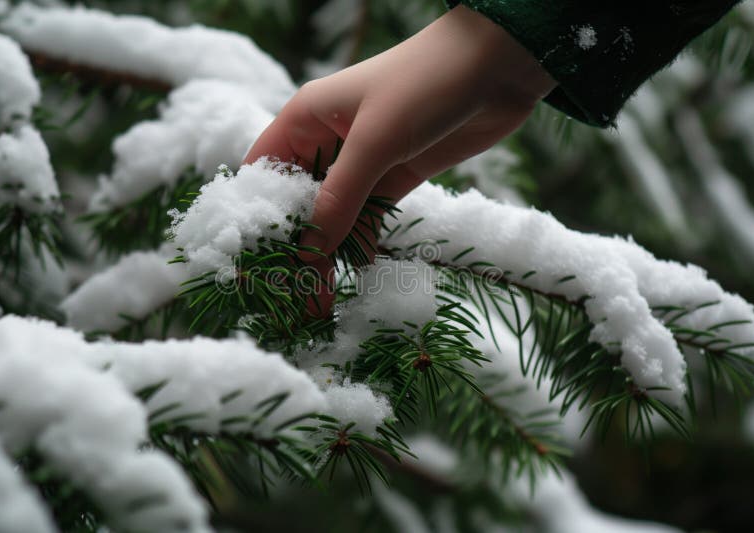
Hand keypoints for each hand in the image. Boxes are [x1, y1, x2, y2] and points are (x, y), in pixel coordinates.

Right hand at [243, 5, 555, 313]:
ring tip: (319, 299)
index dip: (257, 216)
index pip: (264, 173)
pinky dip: (361, 243)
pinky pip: (368, 216)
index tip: (256, 262)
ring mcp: (363, 160)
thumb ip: (341, 197)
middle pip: (298, 202)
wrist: (497, 66)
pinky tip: (355, 271)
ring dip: (329, 253)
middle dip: (296, 246)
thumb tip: (310, 252)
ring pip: (334, 214)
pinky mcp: (395, 175)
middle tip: (293, 295)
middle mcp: (326, 141)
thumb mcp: (376, 141)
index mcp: (305, 119)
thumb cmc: (425, 83)